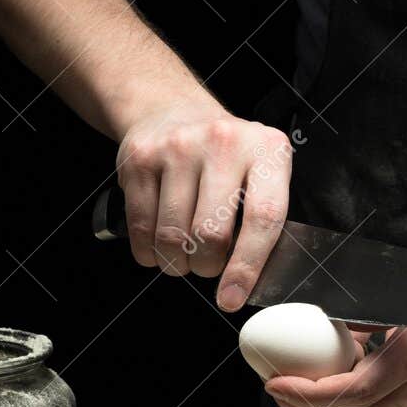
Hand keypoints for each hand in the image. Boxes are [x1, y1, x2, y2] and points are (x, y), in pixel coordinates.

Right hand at [116, 100, 293, 309]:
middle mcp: (223, 143)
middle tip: (207, 265)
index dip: (247, 267)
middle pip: (210, 234)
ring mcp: (177, 148)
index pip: (263, 218)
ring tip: (183, 255)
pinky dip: (148, 253)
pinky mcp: (140, 159)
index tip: (232, 298)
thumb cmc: (225, 155)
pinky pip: (140, 228)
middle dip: (206, 266)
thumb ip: (262, 219)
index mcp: (267, 150)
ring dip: (175, 263)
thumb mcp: (259, 171)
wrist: (172, 109)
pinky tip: (158, 245)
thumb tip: (247, 282)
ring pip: (171, 237)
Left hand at [265, 247, 406, 406]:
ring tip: (341, 354)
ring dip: (351, 389)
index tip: (274, 384)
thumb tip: (342, 315)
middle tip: (283, 384)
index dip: (301, 396)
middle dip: (308, 405)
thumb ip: (385, 301)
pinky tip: (397, 354)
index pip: (345, 395)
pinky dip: (389, 384)